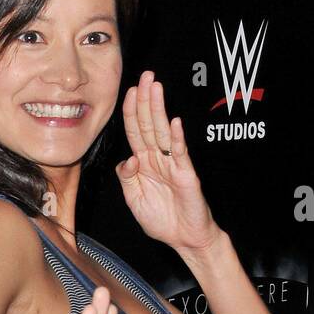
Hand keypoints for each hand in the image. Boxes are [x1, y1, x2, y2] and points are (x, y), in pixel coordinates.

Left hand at [118, 71, 222, 254]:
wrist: (184, 238)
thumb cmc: (161, 218)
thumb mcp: (134, 198)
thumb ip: (127, 178)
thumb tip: (127, 159)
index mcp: (144, 163)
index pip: (135, 131)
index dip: (131, 111)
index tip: (129, 90)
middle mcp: (158, 159)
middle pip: (149, 124)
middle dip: (146, 100)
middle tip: (145, 76)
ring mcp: (173, 164)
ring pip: (163, 132)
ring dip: (159, 110)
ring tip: (156, 88)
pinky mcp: (186, 175)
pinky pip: (180, 155)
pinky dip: (178, 139)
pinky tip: (175, 123)